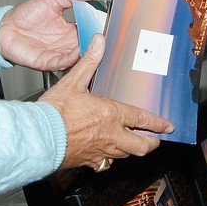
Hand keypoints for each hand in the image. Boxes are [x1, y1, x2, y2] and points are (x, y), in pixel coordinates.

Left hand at [0, 0, 95, 71]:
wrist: (4, 26)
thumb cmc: (25, 14)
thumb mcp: (51, 0)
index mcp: (69, 30)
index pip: (89, 31)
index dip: (98, 28)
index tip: (108, 24)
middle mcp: (65, 44)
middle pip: (87, 46)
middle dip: (96, 43)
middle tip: (104, 37)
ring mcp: (57, 53)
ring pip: (77, 57)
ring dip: (86, 53)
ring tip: (93, 45)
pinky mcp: (46, 62)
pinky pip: (62, 63)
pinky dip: (71, 59)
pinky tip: (77, 52)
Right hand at [38, 34, 174, 169]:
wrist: (39, 138)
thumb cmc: (55, 113)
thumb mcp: (73, 81)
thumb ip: (89, 62)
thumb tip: (99, 42)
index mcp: (111, 115)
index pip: (142, 120)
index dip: (158, 123)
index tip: (167, 127)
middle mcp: (111, 136)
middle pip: (141, 146)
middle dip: (151, 143)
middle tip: (155, 139)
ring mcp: (101, 151)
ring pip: (125, 155)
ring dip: (132, 149)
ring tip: (134, 144)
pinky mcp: (88, 162)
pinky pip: (106, 163)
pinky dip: (110, 159)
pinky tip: (105, 154)